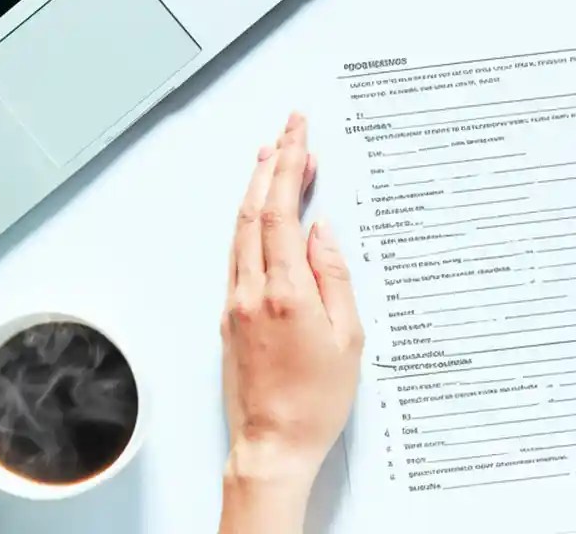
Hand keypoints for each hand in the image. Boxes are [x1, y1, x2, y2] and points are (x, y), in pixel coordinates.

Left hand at [219, 114, 362, 532]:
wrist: (273, 445)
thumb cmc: (316, 401)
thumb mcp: (347, 337)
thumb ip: (333, 277)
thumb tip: (320, 231)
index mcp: (285, 292)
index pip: (280, 210)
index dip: (289, 164)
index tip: (299, 131)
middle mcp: (251, 292)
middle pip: (253, 210)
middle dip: (271, 163)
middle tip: (287, 130)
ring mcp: (234, 304)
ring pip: (239, 230)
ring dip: (256, 189)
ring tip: (273, 157)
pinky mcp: (229, 318)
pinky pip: (237, 255)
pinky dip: (251, 223)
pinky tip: (262, 215)